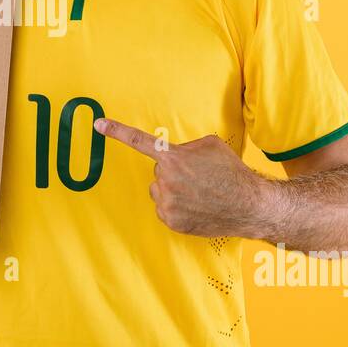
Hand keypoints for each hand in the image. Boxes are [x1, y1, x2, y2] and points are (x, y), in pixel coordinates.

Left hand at [94, 117, 269, 238]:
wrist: (249, 204)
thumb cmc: (231, 171)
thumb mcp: (210, 145)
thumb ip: (186, 146)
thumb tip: (175, 154)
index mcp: (173, 157)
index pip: (139, 141)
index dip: (117, 131)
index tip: (98, 124)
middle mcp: (166, 180)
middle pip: (159, 171)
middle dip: (174, 172)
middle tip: (199, 178)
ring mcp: (167, 202)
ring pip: (160, 191)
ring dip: (174, 190)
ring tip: (200, 194)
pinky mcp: (171, 221)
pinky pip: (165, 209)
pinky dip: (177, 208)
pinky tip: (197, 207)